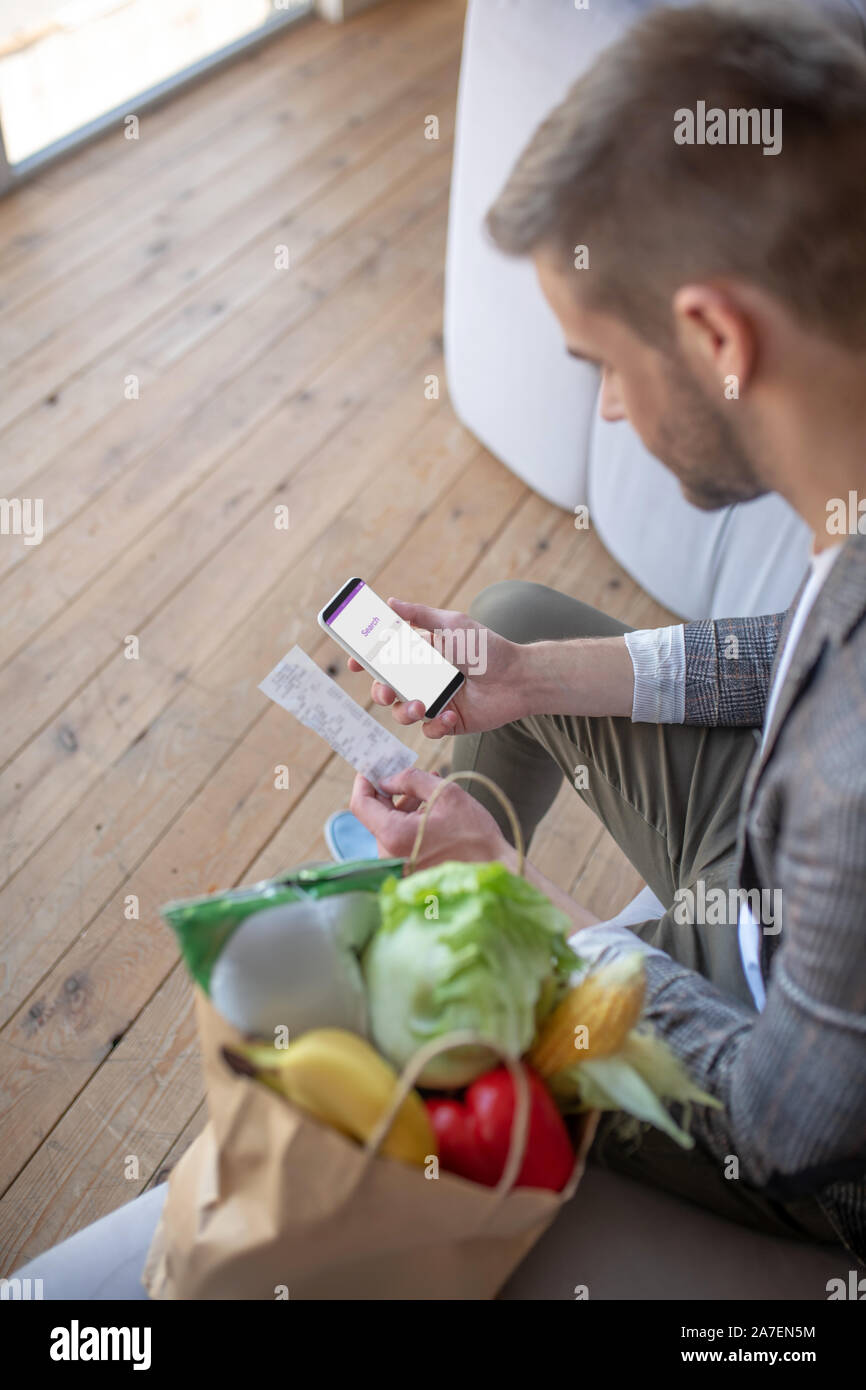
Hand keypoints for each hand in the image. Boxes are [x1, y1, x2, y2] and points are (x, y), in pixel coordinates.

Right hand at [346, 598, 528, 739]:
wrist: (519, 678)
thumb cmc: (488, 648)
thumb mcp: (453, 625)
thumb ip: (420, 616)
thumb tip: (390, 602)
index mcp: (421, 654)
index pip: (385, 658)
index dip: (366, 661)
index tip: (354, 663)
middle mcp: (424, 678)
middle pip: (387, 688)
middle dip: (379, 692)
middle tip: (385, 691)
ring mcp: (436, 701)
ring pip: (403, 712)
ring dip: (406, 711)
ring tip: (423, 705)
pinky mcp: (449, 722)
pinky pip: (429, 730)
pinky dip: (435, 726)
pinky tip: (451, 716)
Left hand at [349, 768, 510, 869]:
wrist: (494, 873)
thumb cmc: (474, 836)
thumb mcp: (445, 794)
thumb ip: (410, 779)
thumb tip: (387, 778)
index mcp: (393, 835)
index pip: (360, 804)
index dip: (364, 781)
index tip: (374, 766)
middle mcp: (389, 855)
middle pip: (376, 814)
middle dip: (390, 790)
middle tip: (406, 771)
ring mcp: (397, 866)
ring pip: (390, 826)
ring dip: (404, 805)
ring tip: (429, 788)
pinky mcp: (408, 871)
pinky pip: (400, 839)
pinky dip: (410, 821)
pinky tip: (431, 809)